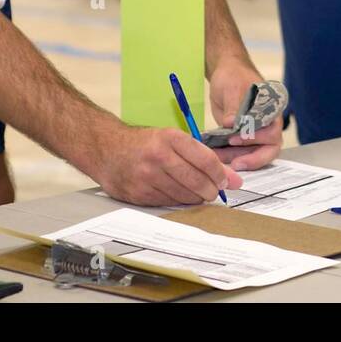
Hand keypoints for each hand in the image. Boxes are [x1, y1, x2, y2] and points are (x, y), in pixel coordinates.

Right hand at [94, 123, 241, 205]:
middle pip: (197, 181)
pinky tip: (177, 194)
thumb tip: (233, 180)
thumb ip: (202, 157)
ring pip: (185, 196)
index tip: (226, 181)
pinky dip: (179, 202)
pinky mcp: (139, 194)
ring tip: (195, 192)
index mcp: (170, 138)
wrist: (107, 150)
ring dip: (196, 198)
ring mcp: (147, 176)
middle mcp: (159, 156)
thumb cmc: (144, 143)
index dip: (221, 174)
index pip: (206, 160)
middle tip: (213, 191)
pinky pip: (169, 203)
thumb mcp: (172, 140)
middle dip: (211, 190)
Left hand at [208, 58, 281, 170]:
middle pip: (268, 149)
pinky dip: (227, 155)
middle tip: (234, 163)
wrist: (224, 74)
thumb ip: (233, 105)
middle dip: (252, 158)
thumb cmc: (234, 76)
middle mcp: (267, 124)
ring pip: (252, 154)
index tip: (236, 139)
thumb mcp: (232, 87)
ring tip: (216, 158)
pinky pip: (238, 152)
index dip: (257, 139)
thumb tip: (231, 123)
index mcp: (271, 110)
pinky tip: (214, 154)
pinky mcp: (241, 138)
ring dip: (235, 158)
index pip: (272, 132)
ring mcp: (254, 133)